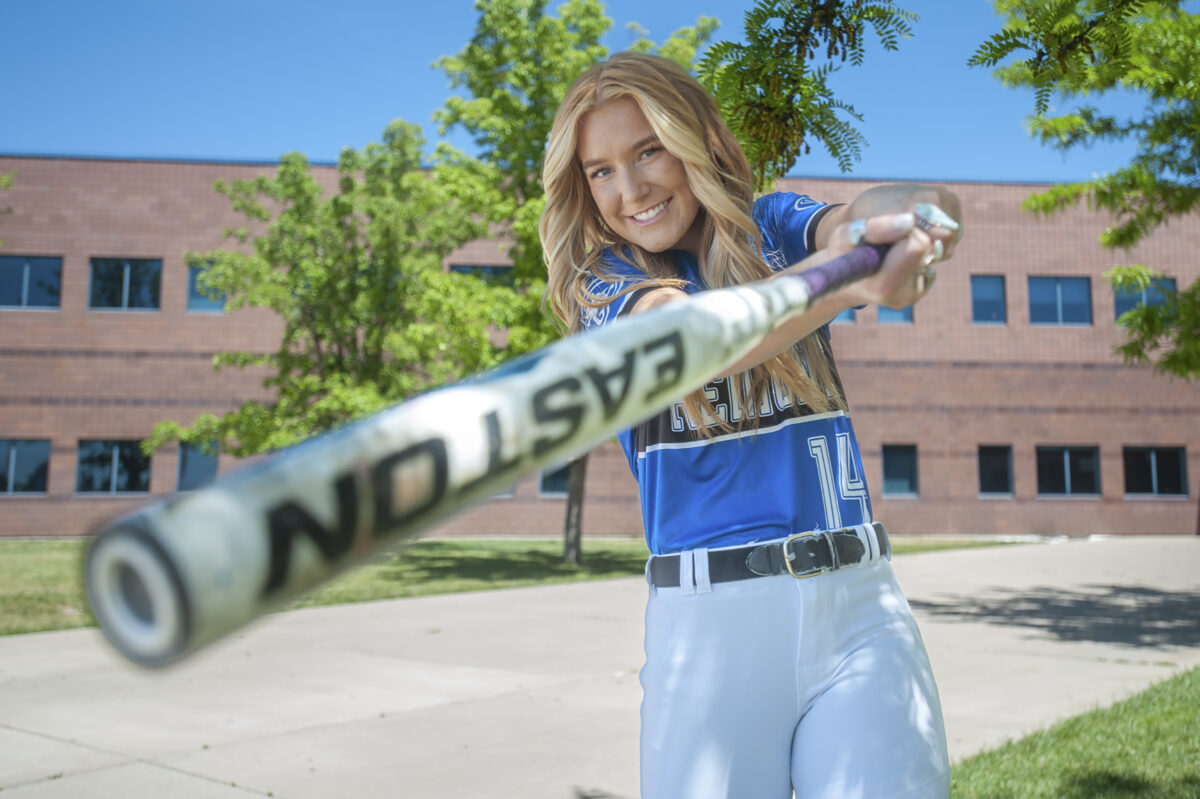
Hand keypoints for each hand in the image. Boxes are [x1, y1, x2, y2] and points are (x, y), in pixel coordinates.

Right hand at [825, 184, 961, 309]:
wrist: (839, 279)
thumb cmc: (840, 254)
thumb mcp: (846, 236)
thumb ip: (876, 229)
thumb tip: (910, 221)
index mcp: (885, 286)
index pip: (917, 244)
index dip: (906, 229)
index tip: (891, 228)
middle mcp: (903, 296)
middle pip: (929, 247)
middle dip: (914, 235)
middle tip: (889, 239)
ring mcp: (913, 295)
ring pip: (934, 251)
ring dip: (916, 242)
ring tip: (889, 249)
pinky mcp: (919, 290)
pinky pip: (931, 258)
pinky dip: (916, 253)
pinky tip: (894, 257)